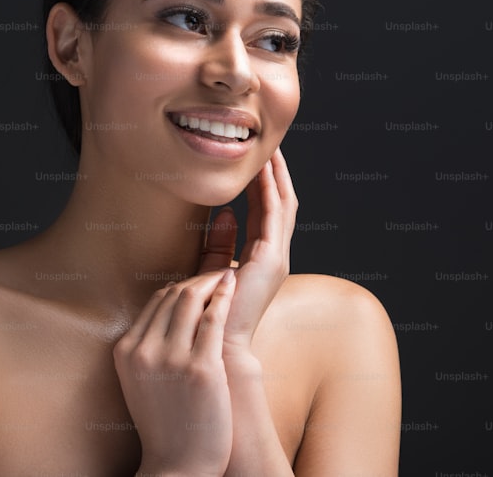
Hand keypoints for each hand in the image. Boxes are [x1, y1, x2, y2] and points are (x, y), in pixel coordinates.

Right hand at [113, 269, 236, 475]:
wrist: (177, 466)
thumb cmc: (166, 424)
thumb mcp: (141, 381)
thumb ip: (148, 347)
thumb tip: (170, 314)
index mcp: (125, 351)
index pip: (154, 302)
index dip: (180, 286)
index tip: (198, 283)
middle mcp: (144, 351)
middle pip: (172, 296)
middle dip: (197, 280)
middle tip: (216, 273)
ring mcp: (172, 358)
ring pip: (191, 300)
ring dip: (211, 282)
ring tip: (227, 275)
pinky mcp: (201, 368)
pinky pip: (213, 318)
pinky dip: (224, 296)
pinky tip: (233, 286)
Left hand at [198, 146, 297, 353]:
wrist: (215, 348)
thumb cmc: (209, 315)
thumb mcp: (212, 271)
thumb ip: (219, 244)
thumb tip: (225, 214)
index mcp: (262, 260)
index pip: (267, 211)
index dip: (264, 182)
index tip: (256, 158)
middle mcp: (275, 256)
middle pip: (282, 203)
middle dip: (276, 172)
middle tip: (269, 143)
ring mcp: (277, 257)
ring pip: (284, 203)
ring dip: (277, 174)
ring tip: (270, 148)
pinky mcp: (272, 259)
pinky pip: (276, 214)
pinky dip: (272, 188)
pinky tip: (264, 169)